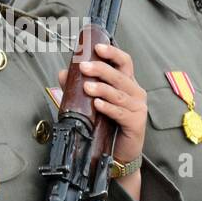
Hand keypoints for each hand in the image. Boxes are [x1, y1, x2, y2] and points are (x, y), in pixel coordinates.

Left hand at [58, 41, 146, 165]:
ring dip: (102, 88)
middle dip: (101, 69)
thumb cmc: (109, 125)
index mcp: (127, 83)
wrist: (120, 153)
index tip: (97, 47)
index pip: (124, 62)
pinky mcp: (136, 122)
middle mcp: (135, 92)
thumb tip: (63, 73)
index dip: (112, 53)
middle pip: (120, 75)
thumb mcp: (93, 103)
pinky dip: (108, 107)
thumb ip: (80, 88)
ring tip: (87, 87)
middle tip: (84, 66)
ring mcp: (138, 107)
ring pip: (119, 94)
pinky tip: (98, 104)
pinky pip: (120, 112)